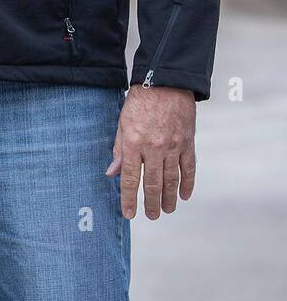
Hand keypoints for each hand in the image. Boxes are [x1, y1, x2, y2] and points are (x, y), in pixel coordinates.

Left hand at [106, 84, 195, 219]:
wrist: (165, 84)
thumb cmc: (139, 102)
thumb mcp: (122, 123)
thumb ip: (119, 150)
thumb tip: (112, 173)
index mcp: (134, 143)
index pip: (130, 178)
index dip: (129, 198)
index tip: (129, 213)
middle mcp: (154, 148)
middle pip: (153, 183)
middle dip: (151, 203)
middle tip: (151, 216)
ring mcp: (173, 146)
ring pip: (172, 179)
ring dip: (169, 198)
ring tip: (166, 210)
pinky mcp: (187, 143)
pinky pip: (189, 168)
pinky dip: (188, 183)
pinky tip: (184, 195)